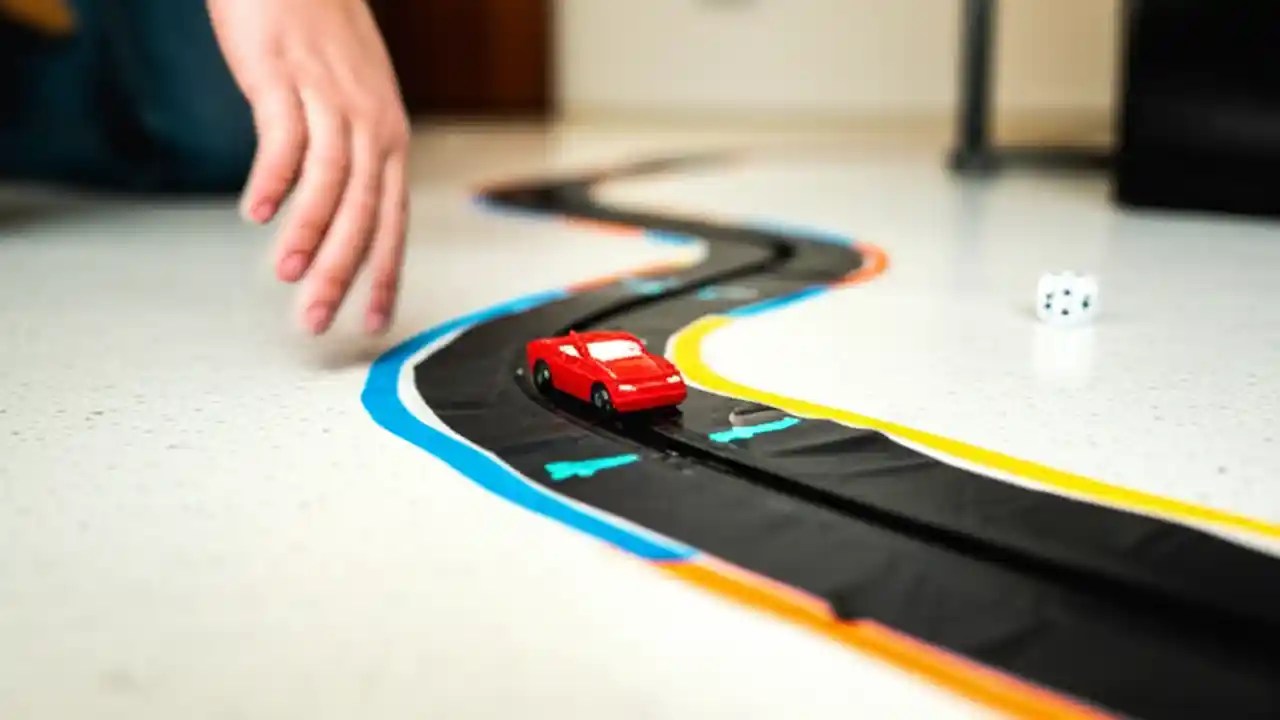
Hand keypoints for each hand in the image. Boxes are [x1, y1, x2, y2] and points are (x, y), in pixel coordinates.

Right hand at [207, 0, 409, 334]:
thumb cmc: (320, 38)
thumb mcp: (354, 106)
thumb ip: (350, 157)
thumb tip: (337, 212)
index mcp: (389, 139)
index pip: (392, 220)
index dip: (383, 274)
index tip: (370, 321)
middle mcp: (370, 124)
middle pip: (364, 211)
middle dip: (343, 273)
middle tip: (318, 319)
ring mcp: (330, 99)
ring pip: (330, 180)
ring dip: (309, 232)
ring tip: (288, 275)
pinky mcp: (285, 75)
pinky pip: (284, 136)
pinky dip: (273, 177)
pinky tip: (257, 211)